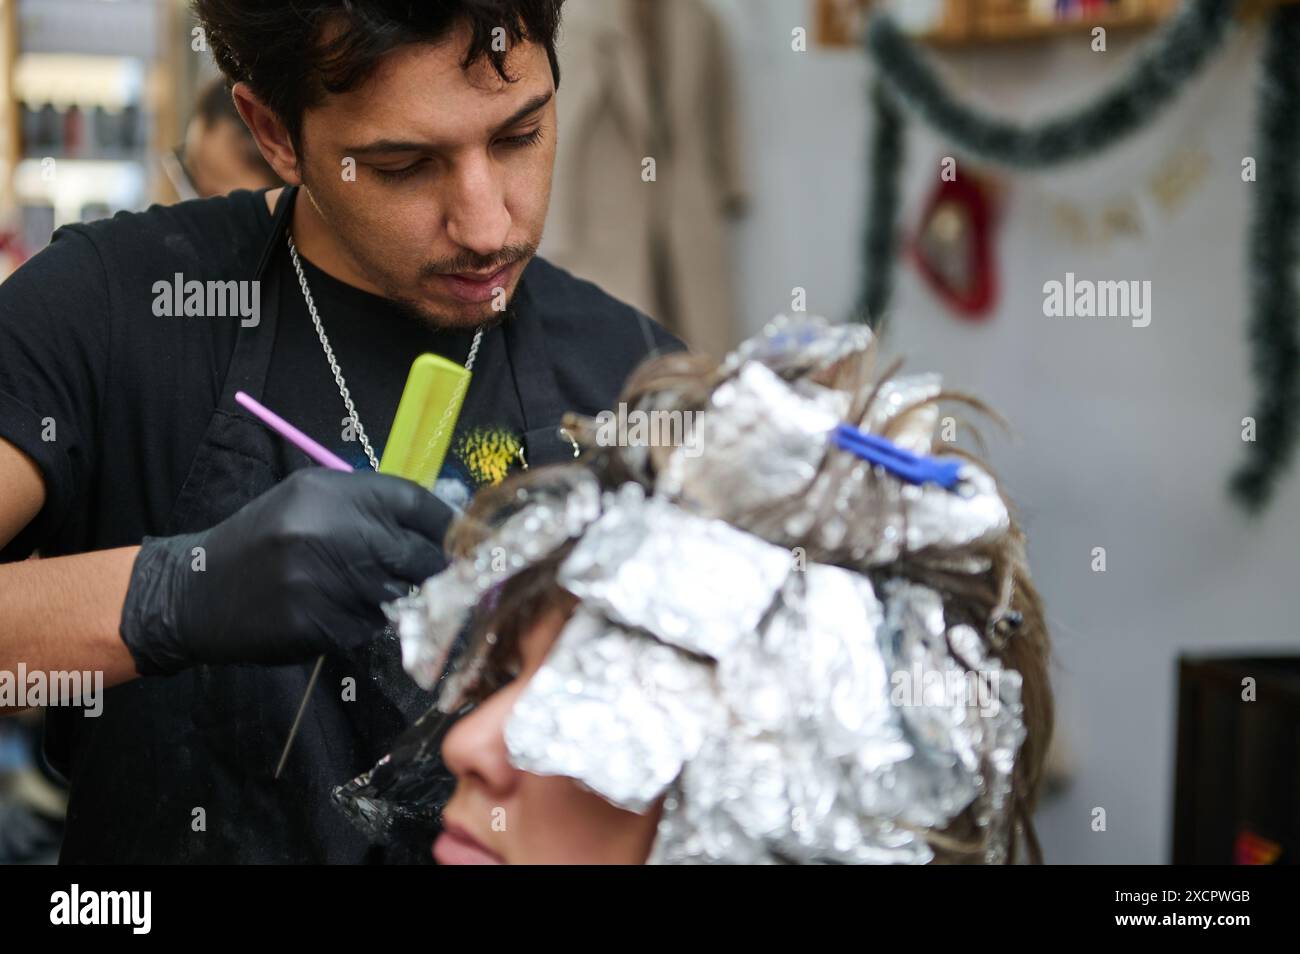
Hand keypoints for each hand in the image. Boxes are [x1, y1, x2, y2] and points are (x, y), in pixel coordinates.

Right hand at [120, 469, 450, 674]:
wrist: (195, 593)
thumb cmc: (261, 542)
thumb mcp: (306, 501)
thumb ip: (365, 505)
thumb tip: (436, 521)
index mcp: (329, 493)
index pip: (414, 503)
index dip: (446, 521)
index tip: (462, 537)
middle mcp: (330, 532)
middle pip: (419, 553)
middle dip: (436, 568)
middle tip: (443, 576)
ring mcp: (324, 581)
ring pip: (400, 595)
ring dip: (401, 599)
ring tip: (376, 593)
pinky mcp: (318, 624)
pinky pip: (369, 627)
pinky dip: (367, 624)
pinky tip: (340, 614)